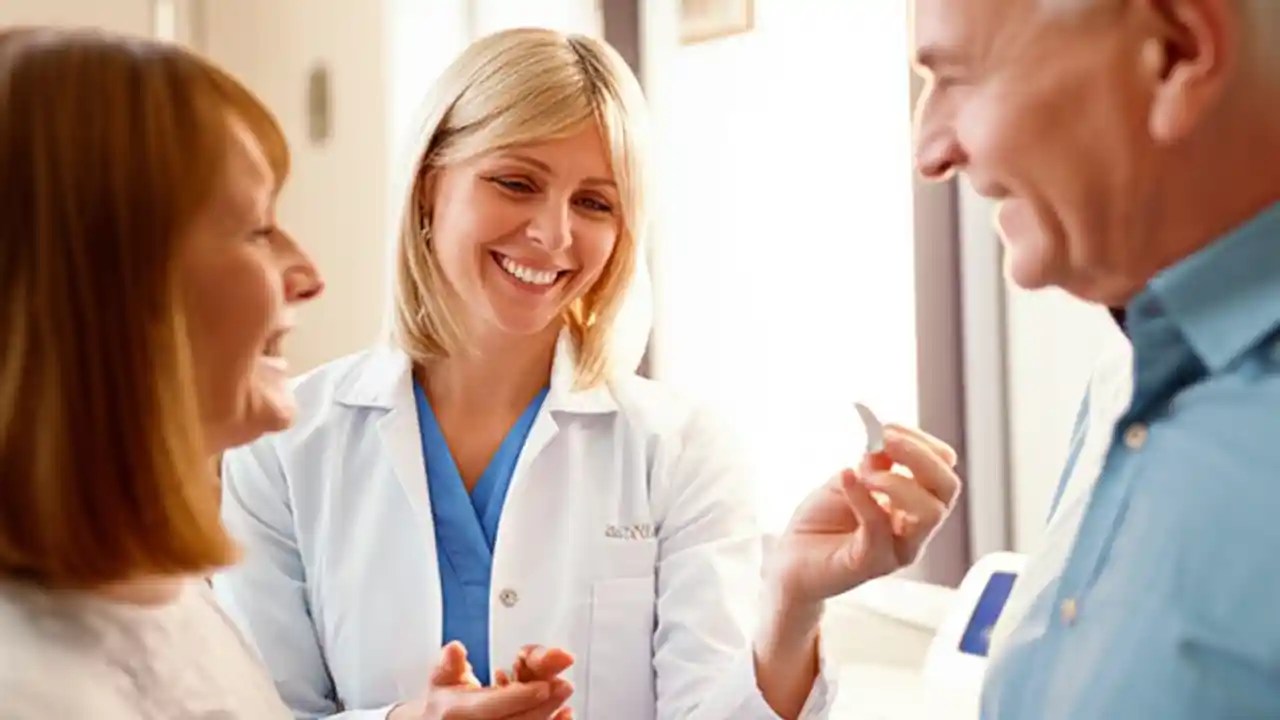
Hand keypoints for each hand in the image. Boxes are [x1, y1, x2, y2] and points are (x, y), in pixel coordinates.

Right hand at [389, 641, 572, 719]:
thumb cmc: (445, 705)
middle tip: (564, 686)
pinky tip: (565, 715)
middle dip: (543, 705)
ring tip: (566, 699)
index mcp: (457, 712)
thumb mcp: (441, 679)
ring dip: (548, 716)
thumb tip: (455, 649)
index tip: (543, 686)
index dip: (518, 697)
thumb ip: (450, 663)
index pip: (492, 706)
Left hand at [768, 425, 961, 608]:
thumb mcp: (851, 478)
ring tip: (864, 472)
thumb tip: (886, 438)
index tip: (886, 427)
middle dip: (920, 456)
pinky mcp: (871, 563)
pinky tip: (846, 478)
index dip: (920, 442)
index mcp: (915, 503)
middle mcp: (915, 528)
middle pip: (947, 488)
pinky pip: (878, 528)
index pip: (943, 468)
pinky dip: (862, 497)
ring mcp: (898, 548)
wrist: (791, 559)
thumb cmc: (823, 520)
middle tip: (884, 439)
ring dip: (897, 481)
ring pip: (929, 512)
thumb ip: (873, 462)